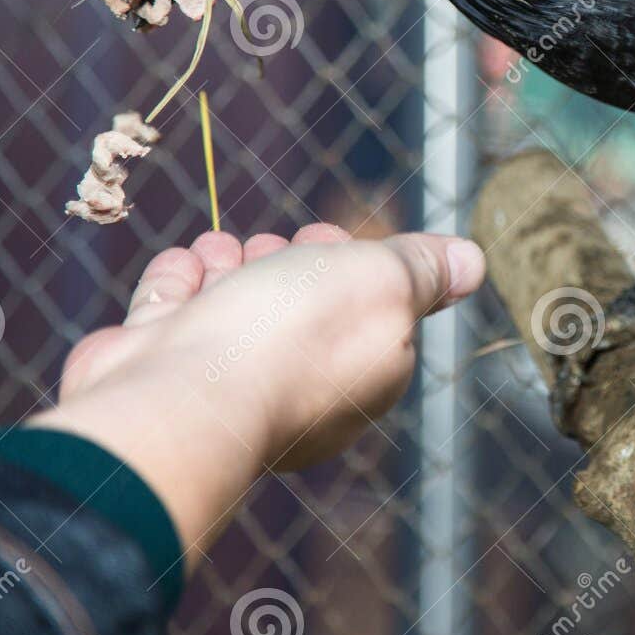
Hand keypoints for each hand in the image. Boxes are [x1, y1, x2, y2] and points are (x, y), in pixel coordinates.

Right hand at [34, 223, 484, 567]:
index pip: (369, 313)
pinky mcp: (163, 374)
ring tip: (224, 248)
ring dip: (230, 264)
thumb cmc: (291, 336)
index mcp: (362, 380)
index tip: (333, 238)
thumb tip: (471, 262)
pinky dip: (178, 284)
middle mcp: (296, 392)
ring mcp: (225, 387)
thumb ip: (425, 269)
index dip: (353, 266)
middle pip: (298, 310)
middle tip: (278, 245)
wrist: (177, 396)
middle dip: (287, 263)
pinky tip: (187, 264)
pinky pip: (174, 318)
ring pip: (233, 307)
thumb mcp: (384, 281)